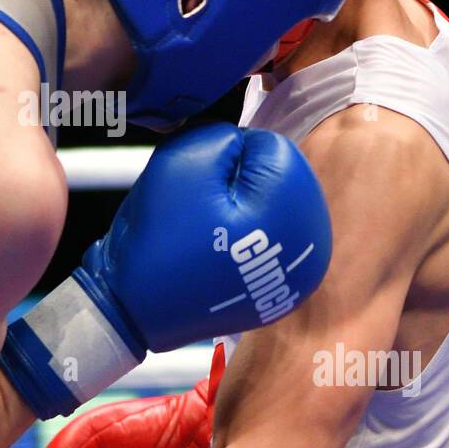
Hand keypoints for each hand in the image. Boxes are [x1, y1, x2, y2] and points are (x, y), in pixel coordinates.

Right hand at [0, 124, 328, 417]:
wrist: (135, 311)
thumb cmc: (159, 236)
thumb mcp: (183, 160)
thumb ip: (224, 136)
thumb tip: (244, 146)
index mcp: (295, 210)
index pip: (272, 147)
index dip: (227, 155)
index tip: (198, 186)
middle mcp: (313, 247)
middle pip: (277, 179)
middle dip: (239, 182)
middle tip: (199, 211)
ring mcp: (301, 276)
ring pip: (272, 208)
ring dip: (242, 209)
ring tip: (205, 234)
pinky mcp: (283, 292)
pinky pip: (267, 241)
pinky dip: (243, 238)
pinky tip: (215, 254)